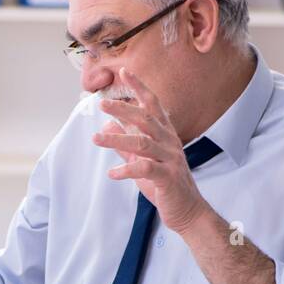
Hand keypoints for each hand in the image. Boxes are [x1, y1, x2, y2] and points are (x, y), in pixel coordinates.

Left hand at [92, 66, 210, 233]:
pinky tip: (112, 174)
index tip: (125, 72)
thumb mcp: (142, 161)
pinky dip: (126, 170)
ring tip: (96, 138)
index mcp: (165, 135)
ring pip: (143, 143)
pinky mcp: (168, 177)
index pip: (153, 105)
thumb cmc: (164, 184)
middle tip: (102, 103)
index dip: (140, 88)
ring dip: (117, 139)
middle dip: (124, 109)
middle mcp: (170, 142)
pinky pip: (145, 169)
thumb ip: (126, 145)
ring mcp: (170, 159)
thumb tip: (108, 126)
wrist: (187, 211)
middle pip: (146, 119)